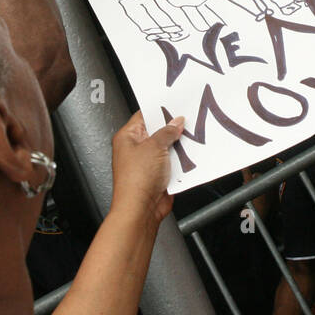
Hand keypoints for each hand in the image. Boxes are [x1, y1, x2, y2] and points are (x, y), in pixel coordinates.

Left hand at [110, 111, 183, 225]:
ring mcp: (147, 163)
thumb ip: (167, 132)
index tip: (174, 105)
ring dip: (177, 146)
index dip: (159, 110)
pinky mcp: (158, 175)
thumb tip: (175, 123)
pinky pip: (172, 163)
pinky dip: (180, 161)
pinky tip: (187, 157)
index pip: (144, 116)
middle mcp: (135, 149)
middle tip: (185, 123)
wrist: (141, 209)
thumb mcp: (155, 146)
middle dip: (172, 129)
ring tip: (188, 140)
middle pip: (157, 131)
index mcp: (127, 137)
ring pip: (167, 148)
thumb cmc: (136, 181)